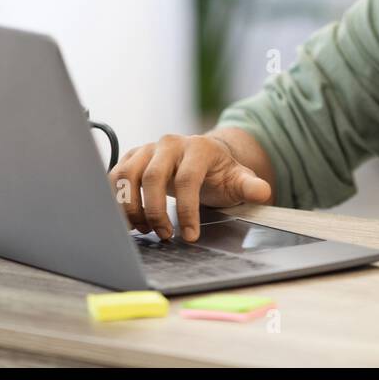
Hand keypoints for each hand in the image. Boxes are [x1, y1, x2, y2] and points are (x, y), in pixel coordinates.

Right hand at [108, 133, 271, 242]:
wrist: (202, 158)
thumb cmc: (219, 173)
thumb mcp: (238, 179)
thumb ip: (249, 185)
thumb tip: (262, 192)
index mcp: (198, 148)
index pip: (187, 179)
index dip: (186, 210)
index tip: (190, 235)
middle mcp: (170, 144)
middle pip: (152, 176)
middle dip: (155, 211)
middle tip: (164, 235)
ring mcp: (148, 149)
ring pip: (128, 175)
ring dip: (132, 207)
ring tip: (145, 230)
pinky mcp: (132, 158)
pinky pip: (116, 176)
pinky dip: (117, 199)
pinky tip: (130, 220)